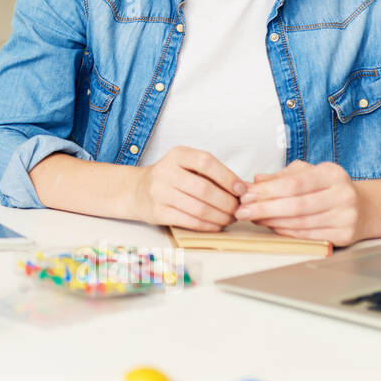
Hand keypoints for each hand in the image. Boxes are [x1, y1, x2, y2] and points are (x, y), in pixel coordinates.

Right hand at [131, 146, 246, 231]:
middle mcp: (165, 172)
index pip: (206, 162)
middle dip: (228, 203)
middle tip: (238, 209)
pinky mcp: (157, 212)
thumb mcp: (186, 165)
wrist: (135, 190)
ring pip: (199, 208)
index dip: (228, 177)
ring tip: (230, 218)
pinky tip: (216, 225)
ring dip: (221, 217)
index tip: (242, 190)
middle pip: (205, 189)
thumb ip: (212, 173)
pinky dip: (208, 226)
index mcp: (176, 155)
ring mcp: (159, 193)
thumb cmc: (170, 178)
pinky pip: (190, 221)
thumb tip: (245, 189)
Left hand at [235, 160, 367, 245]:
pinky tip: (272, 227)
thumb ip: (279, 177)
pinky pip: (307, 236)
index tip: (246, 195)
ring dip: (271, 222)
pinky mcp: (344, 235)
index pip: (294, 183)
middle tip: (242, 211)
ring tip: (253, 218)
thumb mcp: (307, 173)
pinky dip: (286, 232)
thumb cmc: (328, 188)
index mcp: (333, 173)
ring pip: (300, 223)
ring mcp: (346, 217)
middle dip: (264, 209)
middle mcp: (343, 194)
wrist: (363, 207)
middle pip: (296, 205)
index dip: (267, 191)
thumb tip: (252, 182)